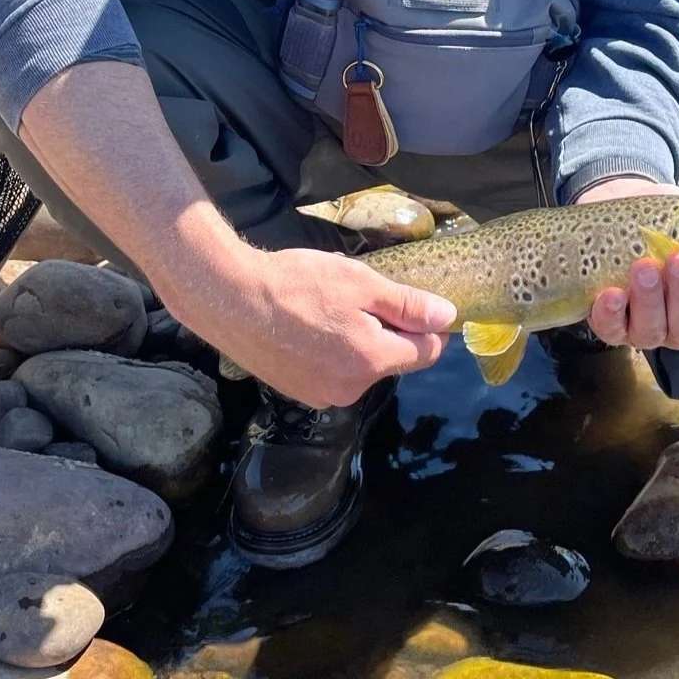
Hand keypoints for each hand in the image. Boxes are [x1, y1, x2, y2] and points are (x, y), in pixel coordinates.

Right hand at [165, 245, 454, 408]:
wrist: (230, 300)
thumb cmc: (297, 284)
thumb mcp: (360, 282)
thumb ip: (407, 304)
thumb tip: (448, 317)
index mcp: (371, 361)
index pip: (424, 353)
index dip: (428, 327)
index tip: (417, 304)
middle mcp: (350, 389)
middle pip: (390, 359)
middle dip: (385, 331)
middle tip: (358, 295)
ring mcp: (321, 395)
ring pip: (359, 366)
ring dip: (356, 341)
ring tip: (326, 308)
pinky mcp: (297, 392)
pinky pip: (331, 372)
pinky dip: (329, 351)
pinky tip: (306, 325)